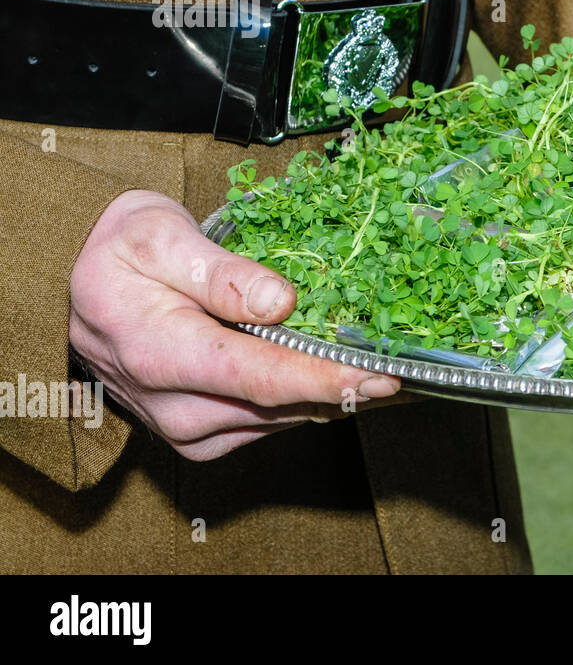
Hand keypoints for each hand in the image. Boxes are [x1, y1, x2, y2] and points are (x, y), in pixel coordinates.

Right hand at [69, 190, 400, 460]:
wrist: (71, 288)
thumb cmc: (119, 252)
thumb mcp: (160, 236)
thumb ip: (222, 273)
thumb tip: (281, 302)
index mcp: (160, 353)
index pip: (260, 378)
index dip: (325, 380)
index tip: (379, 377)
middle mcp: (172, 405)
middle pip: (278, 406)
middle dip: (344, 388)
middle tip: (403, 366)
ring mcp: (185, 427)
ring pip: (279, 420)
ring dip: (329, 396)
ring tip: (378, 367)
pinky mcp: (201, 435)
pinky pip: (267, 424)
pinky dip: (304, 401)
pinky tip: (333, 374)